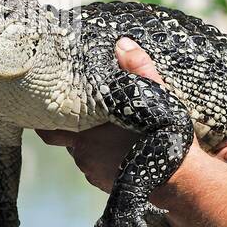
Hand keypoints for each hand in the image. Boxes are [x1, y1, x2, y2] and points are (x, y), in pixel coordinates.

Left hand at [36, 37, 226, 188]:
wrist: (181, 181)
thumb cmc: (164, 137)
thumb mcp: (155, 96)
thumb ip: (137, 69)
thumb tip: (122, 42)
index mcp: (86, 133)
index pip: (48, 129)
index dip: (45, 118)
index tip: (45, 106)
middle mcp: (83, 155)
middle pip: (68, 136)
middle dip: (76, 124)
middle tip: (87, 110)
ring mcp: (93, 172)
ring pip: (82, 151)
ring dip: (91, 141)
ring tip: (109, 129)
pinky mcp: (104, 184)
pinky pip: (95, 166)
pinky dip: (102, 157)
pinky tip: (120, 148)